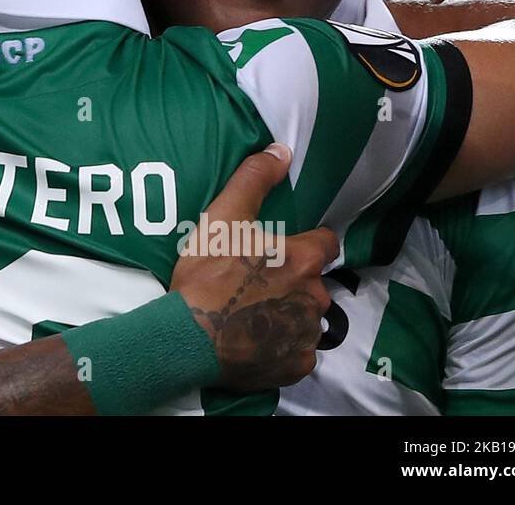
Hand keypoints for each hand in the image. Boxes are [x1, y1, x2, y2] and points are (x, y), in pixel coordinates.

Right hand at [170, 144, 337, 391]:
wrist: (189, 337)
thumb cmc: (207, 275)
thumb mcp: (223, 218)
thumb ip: (253, 180)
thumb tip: (281, 150)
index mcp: (303, 259)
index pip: (326, 243)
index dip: (307, 242)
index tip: (283, 247)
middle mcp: (316, 296)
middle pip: (314, 281)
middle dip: (294, 280)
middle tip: (258, 282)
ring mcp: (308, 334)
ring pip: (307, 317)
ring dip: (289, 312)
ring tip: (254, 312)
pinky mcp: (297, 365)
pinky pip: (297, 350)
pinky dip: (282, 344)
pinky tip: (256, 339)